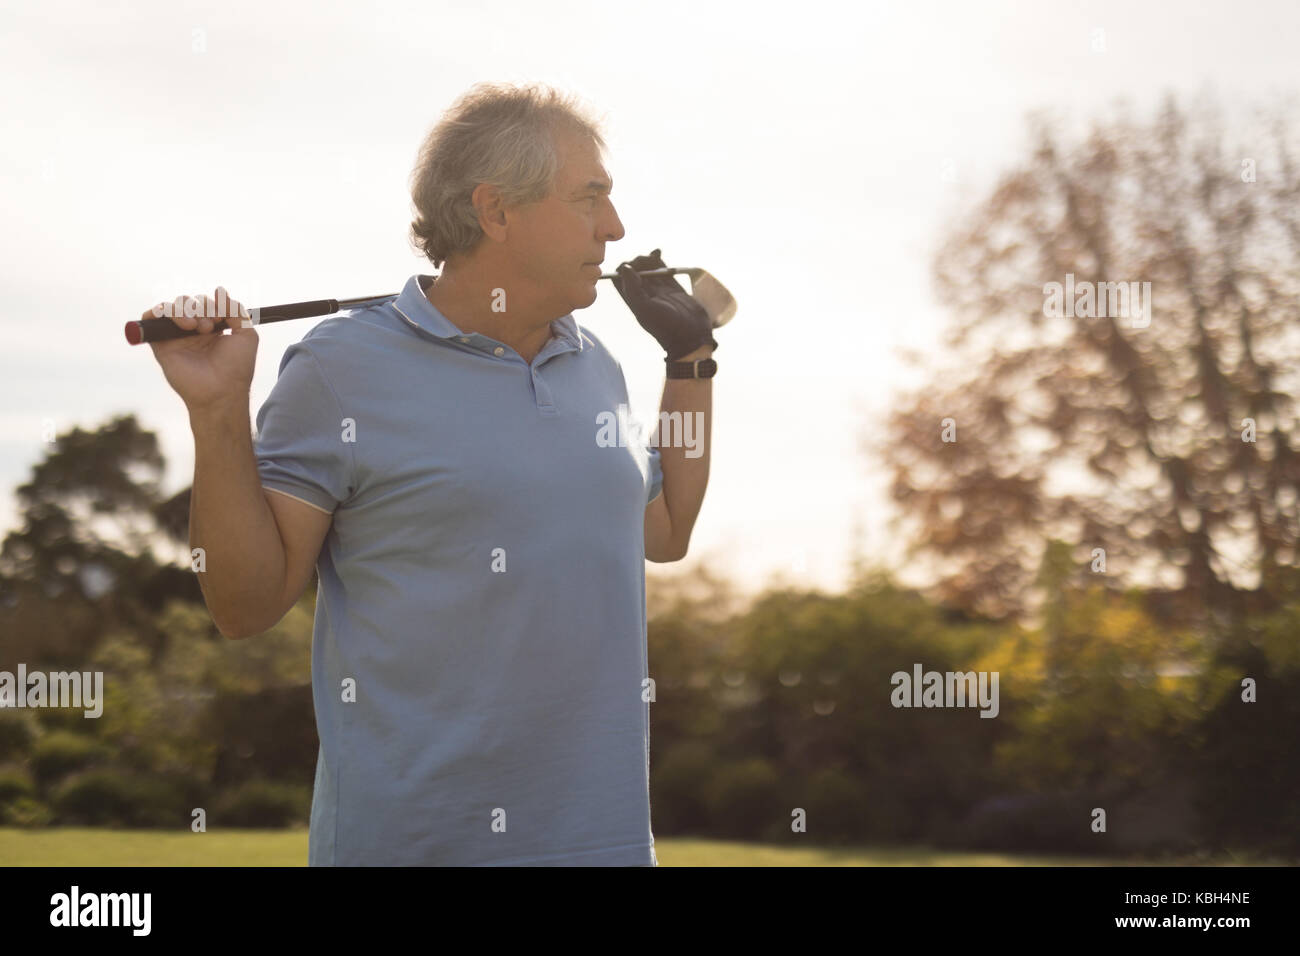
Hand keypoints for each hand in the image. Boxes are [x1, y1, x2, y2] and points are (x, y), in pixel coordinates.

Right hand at [143, 287, 258, 413]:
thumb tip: (219, 290)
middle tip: (209, 327)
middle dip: (200, 308)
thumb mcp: (246, 335)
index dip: (213, 305)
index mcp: (212, 328)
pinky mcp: (160, 344)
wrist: (221, 390)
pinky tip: (178, 322)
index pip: (206, 303)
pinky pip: (150, 318)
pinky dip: (159, 311)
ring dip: (183, 310)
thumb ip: (236, 311)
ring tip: (194, 326)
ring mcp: (175, 337)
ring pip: (170, 307)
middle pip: (188, 302)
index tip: (221, 319)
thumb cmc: (236, 367)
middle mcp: (192, 331)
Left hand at [611, 249, 716, 360]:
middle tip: (644, 260)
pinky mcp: (674, 288)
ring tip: (652, 255)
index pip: (619, 281)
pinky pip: (664, 271)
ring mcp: (660, 291)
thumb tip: (624, 268)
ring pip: (649, 270)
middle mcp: (645, 296)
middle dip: (637, 262)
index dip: (621, 269)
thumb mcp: (646, 309)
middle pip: (634, 272)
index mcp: (634, 301)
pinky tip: (658, 252)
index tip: (629, 265)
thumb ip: (633, 288)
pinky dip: (660, 261)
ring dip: (648, 259)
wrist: (691, 336)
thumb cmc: (667, 326)